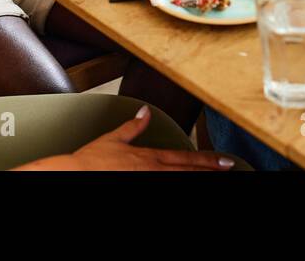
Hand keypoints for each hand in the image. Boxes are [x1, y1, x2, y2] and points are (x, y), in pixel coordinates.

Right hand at [15, 105, 234, 170]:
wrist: (73, 174)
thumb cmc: (90, 160)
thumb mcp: (113, 139)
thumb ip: (132, 127)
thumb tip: (144, 111)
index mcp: (149, 157)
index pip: (185, 158)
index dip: (207, 160)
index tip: (225, 161)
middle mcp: (152, 171)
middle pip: (188, 172)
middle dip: (210, 171)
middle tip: (231, 170)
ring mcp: (148, 184)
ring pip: (180, 183)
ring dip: (198, 181)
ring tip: (217, 180)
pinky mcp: (140, 191)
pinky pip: (166, 192)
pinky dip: (180, 189)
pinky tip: (191, 190)